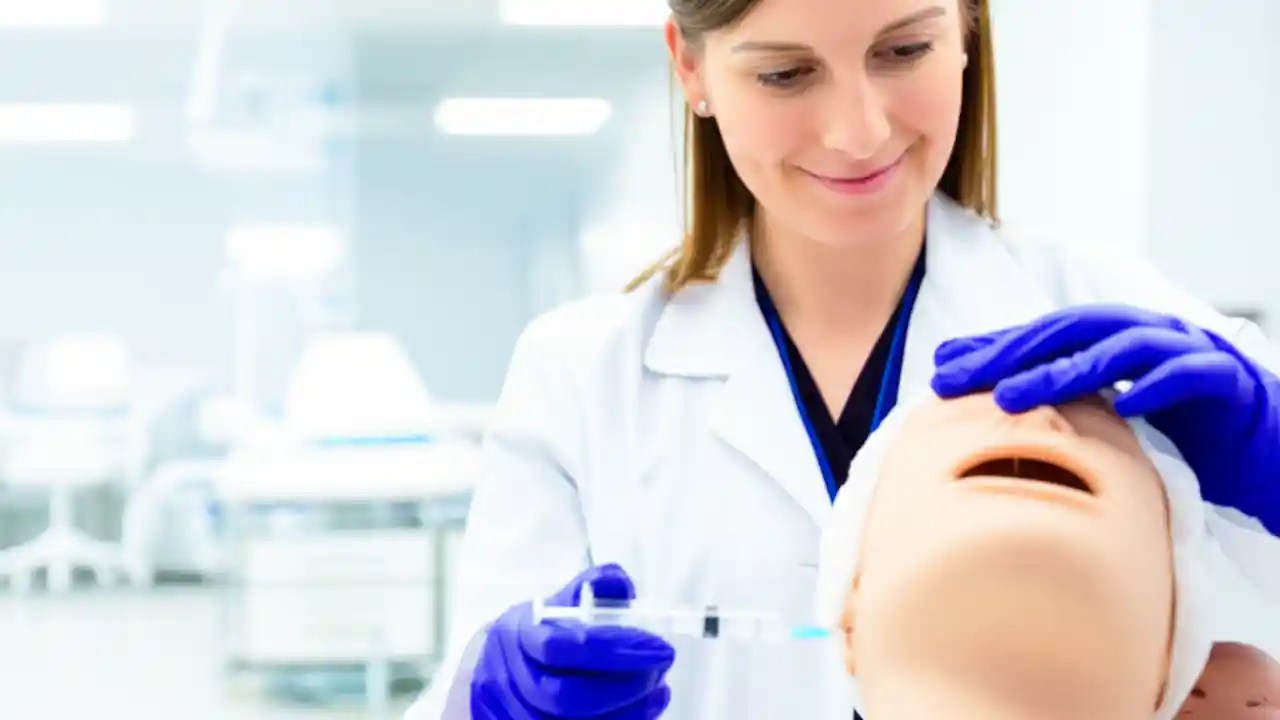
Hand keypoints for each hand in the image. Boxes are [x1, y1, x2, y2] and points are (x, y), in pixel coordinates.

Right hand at [471, 564, 675, 719]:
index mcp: (515, 634)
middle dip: (622, 687)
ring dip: (626, 712)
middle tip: (661, 669)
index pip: (560, 646)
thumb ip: (590, 589)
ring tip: (658, 690)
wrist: (507, 668)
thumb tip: (616, 582)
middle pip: (565, 696)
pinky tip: (644, 709)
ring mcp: (514, 714)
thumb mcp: (559, 602)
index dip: (612, 648)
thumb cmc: (541, 631)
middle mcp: (507, 679)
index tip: (657, 646)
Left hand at [932, 304, 1279, 535]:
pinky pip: (1192, 376)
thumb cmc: (1191, 438)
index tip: (939, 368)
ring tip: (1014, 395)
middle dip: (1010, 351)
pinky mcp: (1231, 383)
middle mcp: (1150, 337)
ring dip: (1065, 369)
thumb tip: (994, 409)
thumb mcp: (1117, 422)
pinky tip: (1127, 406)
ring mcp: (1191, 353)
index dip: (993, 347)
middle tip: (957, 378)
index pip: (1045, 336)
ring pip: (1123, 347)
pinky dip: (1159, 386)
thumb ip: (1069, 406)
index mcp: (1119, 342)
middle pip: (1071, 331)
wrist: (1273, 455)